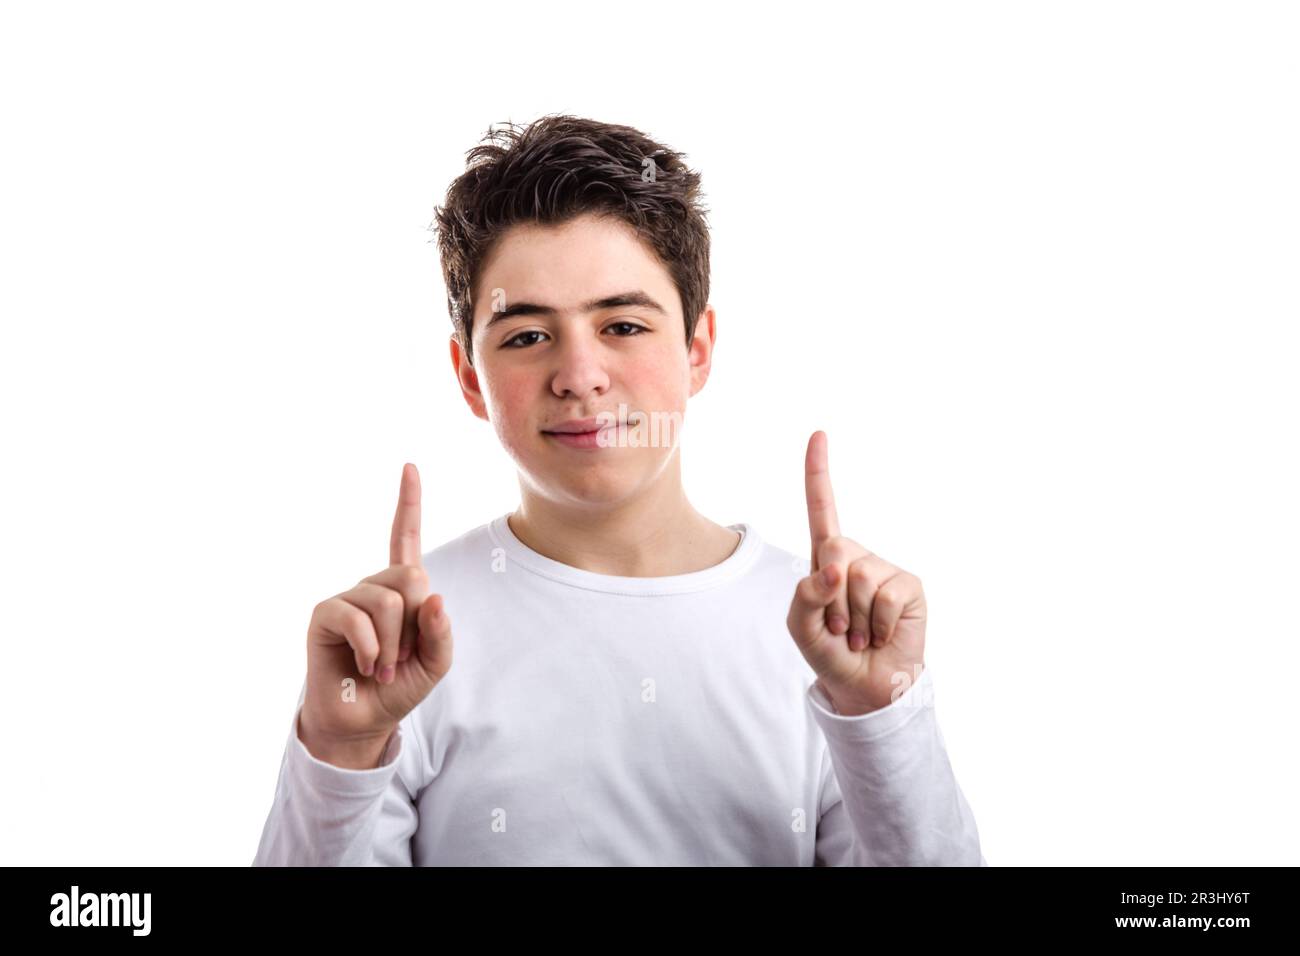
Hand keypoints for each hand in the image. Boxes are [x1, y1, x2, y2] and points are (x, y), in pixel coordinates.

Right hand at [299, 463, 453, 764]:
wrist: (363, 720)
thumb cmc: (399, 686)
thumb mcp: (435, 662)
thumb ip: (441, 632)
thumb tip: (433, 597)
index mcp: (402, 590)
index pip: (406, 538)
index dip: (409, 503)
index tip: (409, 467)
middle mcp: (374, 586)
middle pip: (412, 577)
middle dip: (416, 624)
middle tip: (402, 657)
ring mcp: (348, 597)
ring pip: (388, 601)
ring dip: (393, 645)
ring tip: (382, 666)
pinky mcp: (324, 613)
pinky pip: (356, 616)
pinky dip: (371, 647)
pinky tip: (366, 664)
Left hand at [786, 431, 926, 715]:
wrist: (865, 684)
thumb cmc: (830, 651)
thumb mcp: (801, 627)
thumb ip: (805, 597)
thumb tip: (833, 569)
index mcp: (825, 559)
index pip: (821, 509)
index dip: (818, 473)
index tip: (818, 434)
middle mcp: (856, 556)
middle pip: (833, 549)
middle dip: (830, 596)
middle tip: (840, 625)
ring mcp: (885, 569)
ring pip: (858, 578)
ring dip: (854, 616)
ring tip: (860, 632)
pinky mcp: (909, 586)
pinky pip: (886, 595)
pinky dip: (878, 623)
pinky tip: (882, 633)